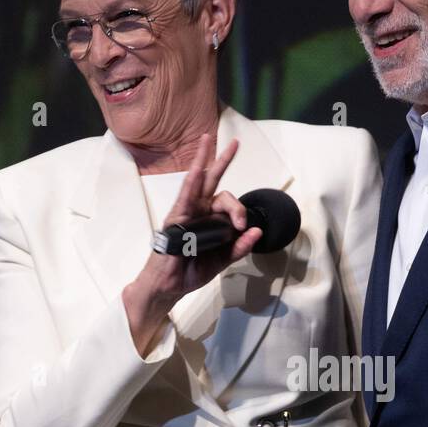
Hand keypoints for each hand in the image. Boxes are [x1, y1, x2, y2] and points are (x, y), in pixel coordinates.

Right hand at [122, 134, 261, 356]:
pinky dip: (191, 183)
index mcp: (210, 219)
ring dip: (203, 160)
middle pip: (212, 181)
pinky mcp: (175, 220)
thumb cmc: (191, 270)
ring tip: (208, 140)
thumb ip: (240, 247)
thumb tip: (256, 231)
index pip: (228, 203)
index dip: (239, 210)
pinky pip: (184, 198)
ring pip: (197, 182)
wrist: (171, 286)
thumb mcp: (223, 260)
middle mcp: (198, 211)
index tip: (243, 226)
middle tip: (235, 142)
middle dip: (222, 160)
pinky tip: (197, 169)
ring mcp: (185, 213)